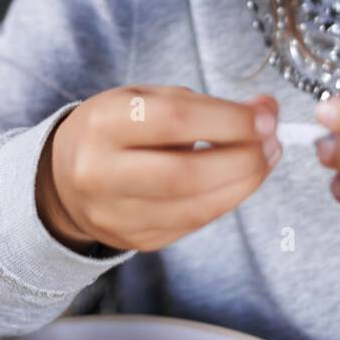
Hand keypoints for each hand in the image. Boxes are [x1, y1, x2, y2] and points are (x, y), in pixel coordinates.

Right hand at [38, 87, 281, 252]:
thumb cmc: (114, 129)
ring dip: (244, 182)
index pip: (174, 120)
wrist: (65, 178)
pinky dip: (226, 200)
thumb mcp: (144, 99)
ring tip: (266, 158)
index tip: (265, 114)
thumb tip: (264, 111)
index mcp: (102, 123)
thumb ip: (203, 104)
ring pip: (195, 207)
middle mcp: (101, 172)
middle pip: (186, 173)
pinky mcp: (136, 240)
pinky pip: (193, 224)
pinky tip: (240, 180)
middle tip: (273, 141)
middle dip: (243, 157)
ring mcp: (116, 214)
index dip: (228, 119)